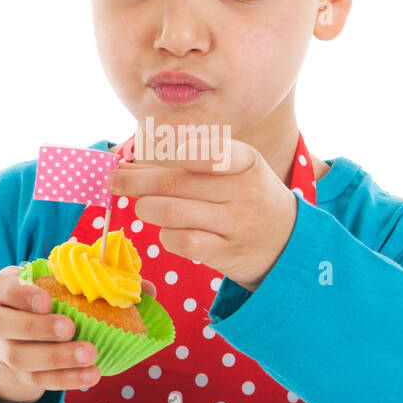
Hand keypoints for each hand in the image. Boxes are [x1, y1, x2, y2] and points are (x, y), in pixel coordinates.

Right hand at [0, 268, 157, 402]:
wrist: (14, 341)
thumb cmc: (47, 304)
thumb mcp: (59, 285)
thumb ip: (98, 281)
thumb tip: (147, 289)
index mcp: (6, 289)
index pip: (4, 287)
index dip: (22, 294)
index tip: (47, 300)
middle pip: (4, 325)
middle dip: (37, 327)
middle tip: (70, 328)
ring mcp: (4, 350)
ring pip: (21, 357)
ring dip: (57, 358)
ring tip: (89, 355)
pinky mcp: (20, 375)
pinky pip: (40, 380)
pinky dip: (67, 380)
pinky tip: (90, 376)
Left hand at [108, 140, 297, 290]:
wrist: (288, 241)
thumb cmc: (248, 198)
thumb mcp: (237, 172)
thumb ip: (192, 165)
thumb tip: (131, 165)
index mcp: (246, 162)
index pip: (215, 152)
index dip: (186, 150)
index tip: (158, 150)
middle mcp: (243, 192)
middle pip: (177, 182)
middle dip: (137, 180)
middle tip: (115, 179)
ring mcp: (235, 224)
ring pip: (175, 212)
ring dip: (147, 208)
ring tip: (142, 207)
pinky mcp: (226, 253)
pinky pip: (184, 242)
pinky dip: (166, 236)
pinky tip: (166, 231)